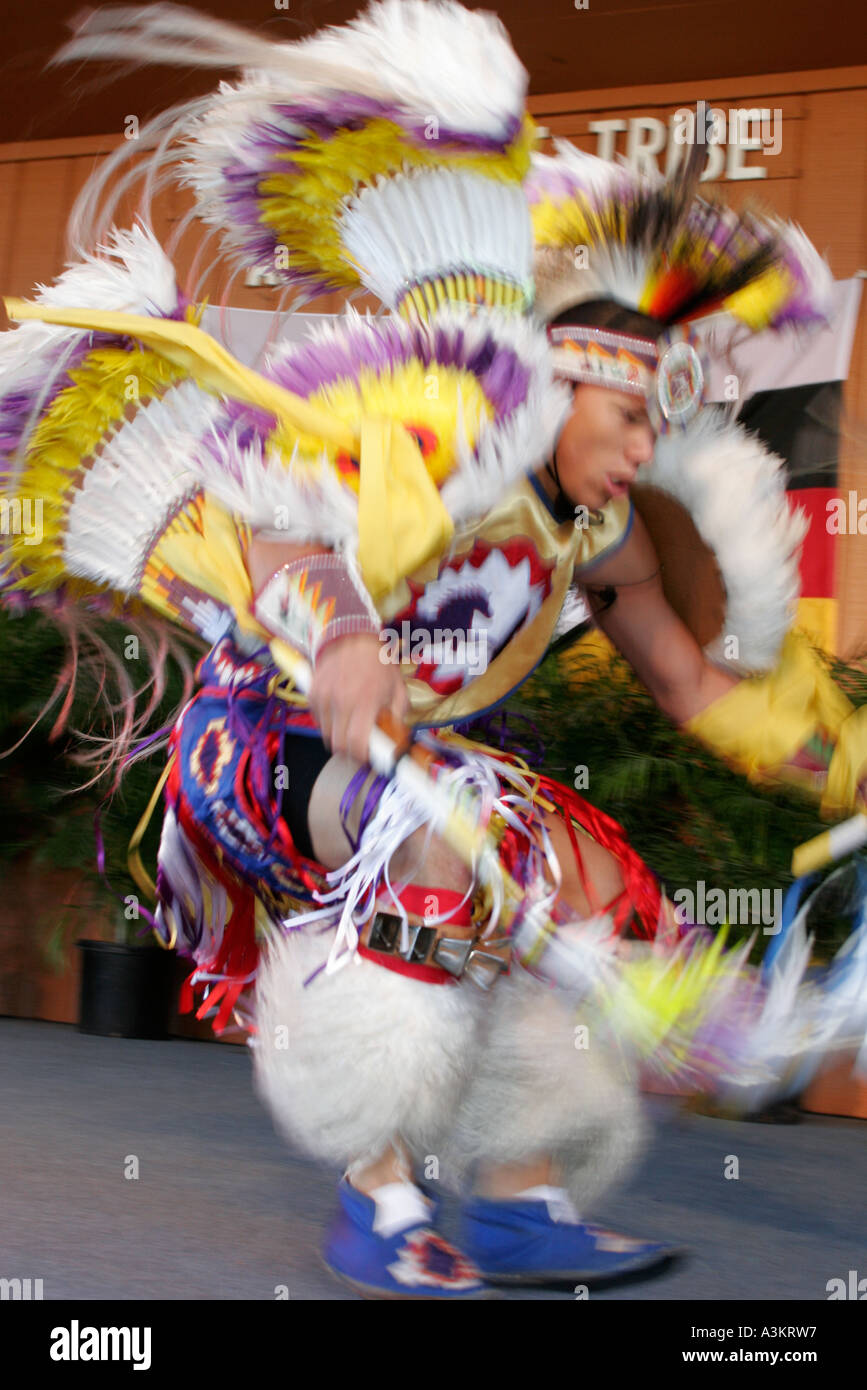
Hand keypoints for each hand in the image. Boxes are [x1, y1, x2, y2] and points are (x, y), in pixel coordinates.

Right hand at [310, 633, 408, 761]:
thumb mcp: (397, 688)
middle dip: (349, 751)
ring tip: (350, 724)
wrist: (352, 636)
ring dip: (338, 736)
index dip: (361, 757)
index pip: (356, 743)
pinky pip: (318, 719)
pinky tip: (339, 712)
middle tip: (359, 746)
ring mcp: (324, 697)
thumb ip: (398, 716)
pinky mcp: (312, 693)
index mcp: (366, 701)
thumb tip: (395, 740)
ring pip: (326, 734)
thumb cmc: (378, 663)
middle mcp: (342, 701)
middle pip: (338, 745)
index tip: (367, 758)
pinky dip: (327, 722)